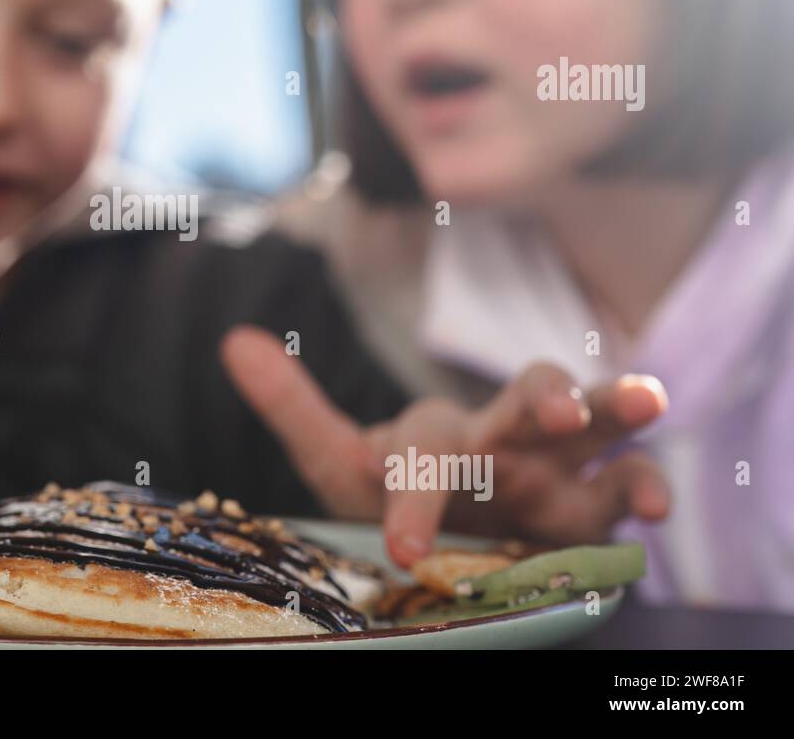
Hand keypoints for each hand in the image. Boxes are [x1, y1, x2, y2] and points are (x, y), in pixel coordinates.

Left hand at [220, 325, 670, 568]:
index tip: (405, 549)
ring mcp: (551, 467)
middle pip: (526, 401)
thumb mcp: (339, 463)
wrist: (447, 531)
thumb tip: (232, 338)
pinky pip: (624, 481)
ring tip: (645, 401)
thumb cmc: (392, 496)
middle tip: (558, 411)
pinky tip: (653, 508)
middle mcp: (499, 442)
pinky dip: (642, 485)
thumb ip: (294, 408)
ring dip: (616, 408)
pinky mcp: (589, 502)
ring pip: (591, 423)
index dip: (414, 502)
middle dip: (544, 400)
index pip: (424, 452)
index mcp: (437, 438)